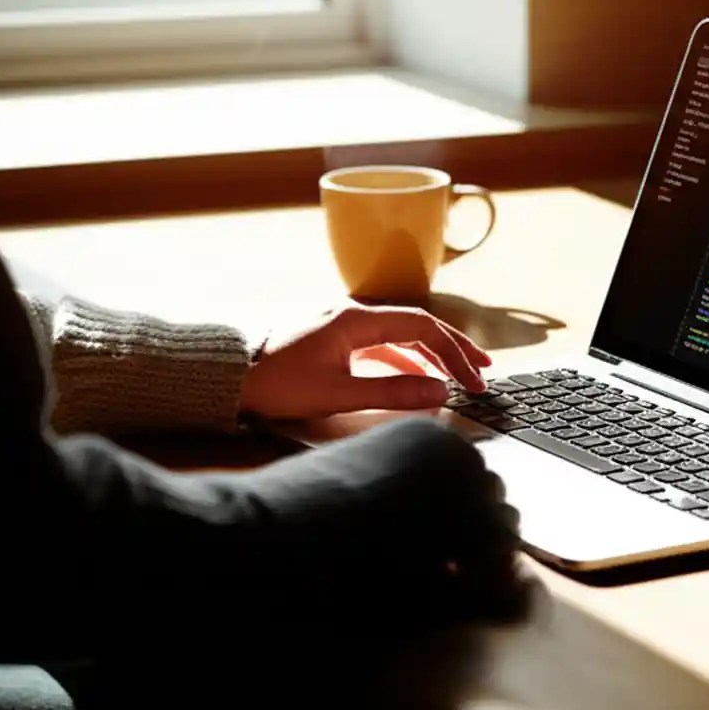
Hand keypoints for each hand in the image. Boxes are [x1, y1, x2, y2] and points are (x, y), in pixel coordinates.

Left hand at [240, 304, 490, 418]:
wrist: (226, 379)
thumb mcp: (338, 393)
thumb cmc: (275, 384)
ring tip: (458, 375)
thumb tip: (440, 392)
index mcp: (356, 320)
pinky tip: (417, 378)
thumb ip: (393, 393)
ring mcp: (342, 327)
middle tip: (482, 370)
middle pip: (416, 326)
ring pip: (400, 336)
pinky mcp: (332, 341)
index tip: (474, 379)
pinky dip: (406, 360)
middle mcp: (352, 315)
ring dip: (431, 355)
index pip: (422, 326)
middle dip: (452, 349)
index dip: (454, 352)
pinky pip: (381, 345)